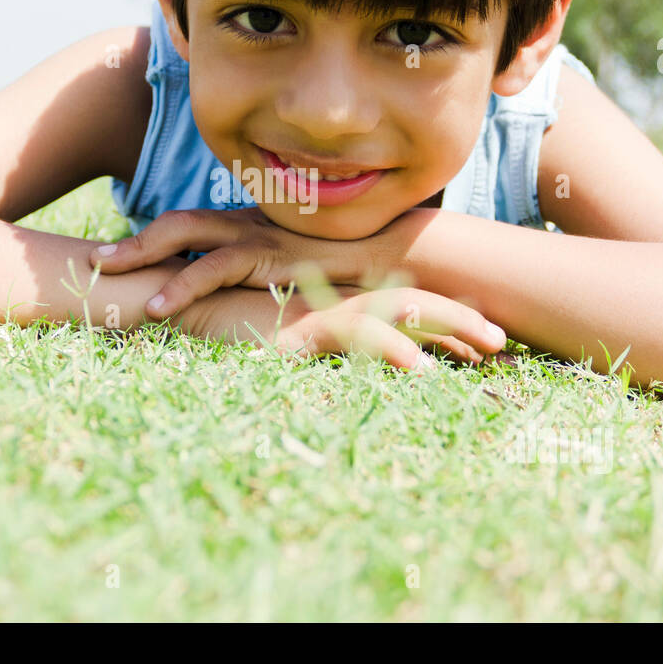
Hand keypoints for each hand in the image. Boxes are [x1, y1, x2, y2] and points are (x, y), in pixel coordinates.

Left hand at [88, 207, 396, 319]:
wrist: (391, 258)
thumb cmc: (343, 269)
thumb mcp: (294, 272)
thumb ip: (262, 278)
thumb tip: (232, 303)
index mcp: (246, 228)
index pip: (186, 226)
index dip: (146, 239)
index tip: (111, 259)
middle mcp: (245, 225)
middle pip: (175, 223)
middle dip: (131, 242)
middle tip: (91, 262)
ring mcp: (256, 236)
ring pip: (184, 236)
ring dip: (141, 256)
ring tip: (103, 277)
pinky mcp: (270, 256)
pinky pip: (215, 267)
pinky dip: (181, 285)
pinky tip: (157, 308)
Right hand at [180, 279, 509, 371]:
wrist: (157, 296)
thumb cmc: (203, 318)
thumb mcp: (262, 334)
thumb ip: (296, 338)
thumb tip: (321, 361)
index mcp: (325, 294)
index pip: (395, 300)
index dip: (439, 317)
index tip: (477, 343)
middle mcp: (329, 291)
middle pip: (411, 298)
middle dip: (462, 319)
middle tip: (505, 343)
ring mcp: (316, 301)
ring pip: (398, 308)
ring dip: (448, 327)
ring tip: (489, 351)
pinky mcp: (296, 320)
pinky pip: (355, 334)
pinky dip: (391, 351)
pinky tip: (422, 372)